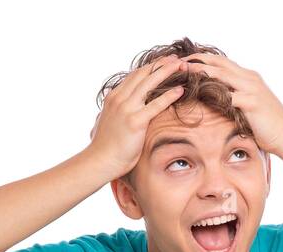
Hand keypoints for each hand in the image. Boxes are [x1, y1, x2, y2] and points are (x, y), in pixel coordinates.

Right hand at [86, 55, 189, 179]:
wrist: (100, 161)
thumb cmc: (105, 146)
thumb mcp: (107, 122)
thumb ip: (114, 113)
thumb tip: (116, 113)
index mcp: (113, 97)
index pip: (134, 76)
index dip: (150, 67)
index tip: (163, 62)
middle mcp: (119, 99)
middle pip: (143, 74)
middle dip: (161, 64)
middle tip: (177, 59)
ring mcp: (126, 109)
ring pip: (150, 83)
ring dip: (167, 72)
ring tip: (182, 66)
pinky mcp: (135, 121)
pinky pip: (156, 104)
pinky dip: (169, 95)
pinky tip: (181, 90)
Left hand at [183, 53, 282, 153]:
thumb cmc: (268, 126)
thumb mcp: (250, 106)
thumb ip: (236, 98)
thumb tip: (218, 101)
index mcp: (249, 77)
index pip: (222, 62)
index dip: (203, 59)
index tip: (185, 61)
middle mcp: (249, 78)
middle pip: (219, 62)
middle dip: (197, 60)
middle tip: (177, 62)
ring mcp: (251, 88)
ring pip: (221, 74)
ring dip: (200, 71)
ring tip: (183, 72)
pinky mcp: (252, 102)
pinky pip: (227, 95)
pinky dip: (212, 93)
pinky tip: (198, 96)